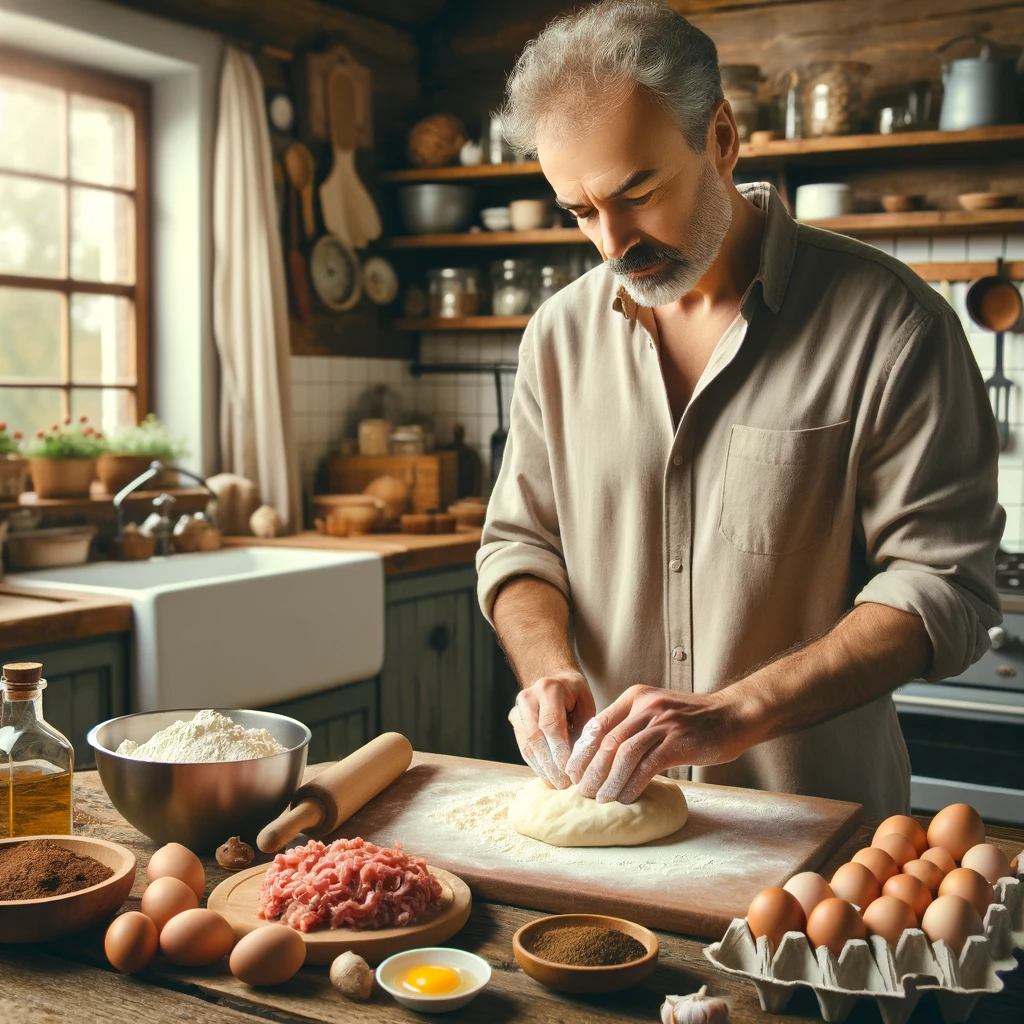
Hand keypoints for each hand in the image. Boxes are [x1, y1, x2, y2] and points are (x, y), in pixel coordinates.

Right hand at [509, 670, 595, 788]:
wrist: (552, 678)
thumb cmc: (574, 693)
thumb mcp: (586, 703)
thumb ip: (585, 727)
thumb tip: (583, 761)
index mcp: (548, 688)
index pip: (551, 724)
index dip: (560, 751)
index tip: (571, 772)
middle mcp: (528, 697)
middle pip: (535, 737)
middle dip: (550, 765)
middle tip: (564, 785)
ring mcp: (517, 709)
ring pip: (526, 745)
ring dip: (541, 768)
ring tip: (556, 785)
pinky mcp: (514, 720)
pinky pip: (523, 746)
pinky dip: (535, 763)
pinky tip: (547, 776)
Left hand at [564, 685, 750, 803]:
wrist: (733, 716)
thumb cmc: (693, 720)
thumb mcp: (657, 711)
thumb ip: (632, 725)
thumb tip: (601, 755)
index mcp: (635, 697)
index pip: (597, 724)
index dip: (581, 751)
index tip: (573, 772)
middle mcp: (646, 705)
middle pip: (607, 740)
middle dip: (591, 769)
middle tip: (583, 791)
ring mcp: (663, 722)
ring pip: (623, 754)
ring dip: (609, 780)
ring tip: (601, 798)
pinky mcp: (679, 742)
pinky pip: (647, 766)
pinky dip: (632, 784)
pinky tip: (626, 798)